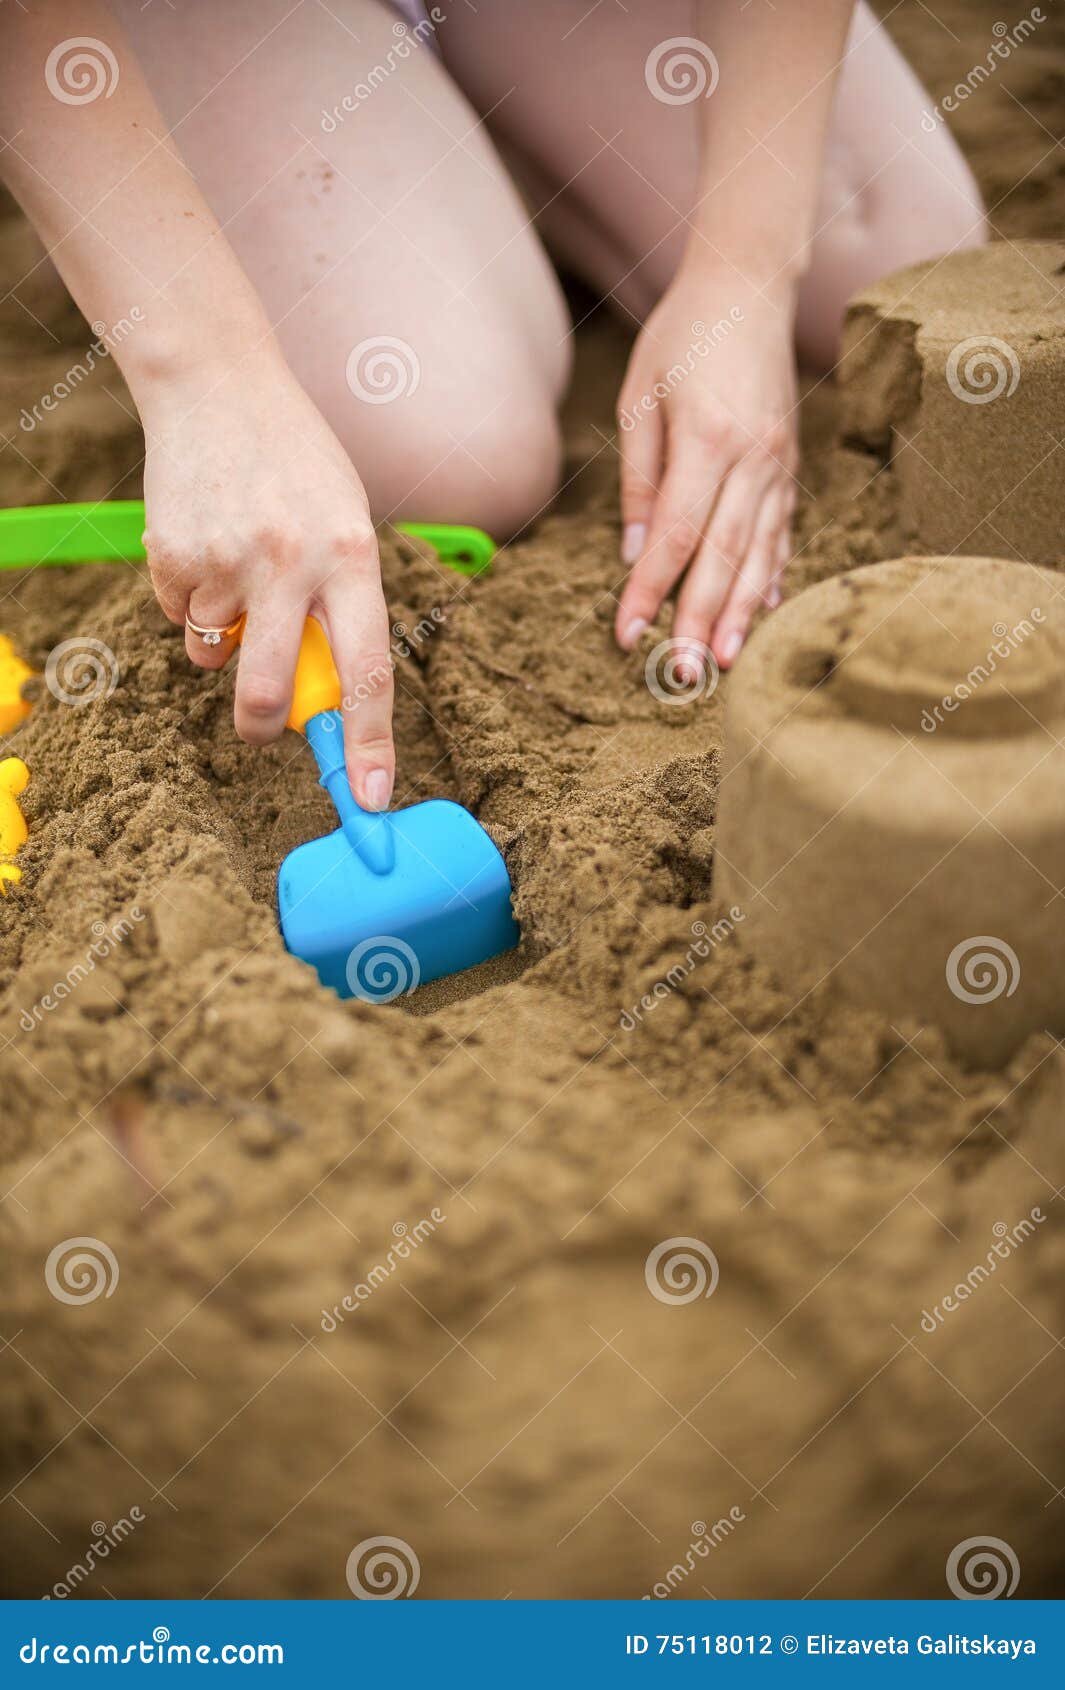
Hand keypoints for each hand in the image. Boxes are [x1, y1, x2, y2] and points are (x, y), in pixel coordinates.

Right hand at [140, 350, 394, 810]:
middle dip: (261, 727)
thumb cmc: (297, 464)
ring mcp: (227, 558)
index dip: (371, 744)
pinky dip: (187, 598)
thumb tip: (326, 702)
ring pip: (212, 654)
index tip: (373, 801)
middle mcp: (292, 562)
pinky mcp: (172, 552)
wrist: (219, 384)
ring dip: (219, 640)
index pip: (369, 673)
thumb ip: (343, 605)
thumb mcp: (345, 524)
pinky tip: (203, 542)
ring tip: (233, 574)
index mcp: (352, 557)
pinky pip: (177, 616)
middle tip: (260, 727)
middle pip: (268, 691)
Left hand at [614, 268, 798, 674]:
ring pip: (759, 554)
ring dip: (739, 613)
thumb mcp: (638, 400)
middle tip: (681, 677)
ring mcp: (779, 464)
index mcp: (709, 439)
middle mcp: (752, 458)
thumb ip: (638, 480)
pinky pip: (781, 532)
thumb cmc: (680, 338)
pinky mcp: (790, 465)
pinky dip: (770, 576)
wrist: (747, 287)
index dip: (651, 590)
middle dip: (698, 621)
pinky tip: (759, 613)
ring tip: (722, 662)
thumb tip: (631, 555)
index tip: (628, 635)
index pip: (676, 535)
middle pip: (723, 557)